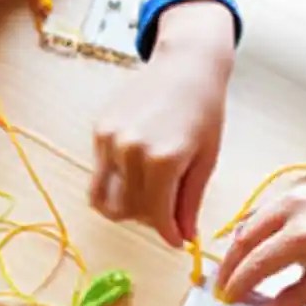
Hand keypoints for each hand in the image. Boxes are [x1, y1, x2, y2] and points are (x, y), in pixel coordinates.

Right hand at [90, 2, 234, 247]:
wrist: (185, 64)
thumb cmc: (204, 110)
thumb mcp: (206, 159)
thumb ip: (190, 201)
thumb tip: (184, 237)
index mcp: (163, 160)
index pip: (158, 216)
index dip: (169, 235)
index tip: (177, 241)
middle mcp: (131, 151)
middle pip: (130, 212)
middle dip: (150, 220)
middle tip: (168, 211)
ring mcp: (110, 140)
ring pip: (108, 199)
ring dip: (129, 206)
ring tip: (150, 194)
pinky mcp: (99, 131)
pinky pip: (100, 176)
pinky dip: (117, 183)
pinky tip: (138, 169)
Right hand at [216, 185, 305, 305]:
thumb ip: (293, 298)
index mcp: (303, 236)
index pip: (255, 264)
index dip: (238, 285)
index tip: (229, 299)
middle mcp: (295, 209)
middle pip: (245, 239)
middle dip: (231, 265)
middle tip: (224, 287)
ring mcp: (298, 194)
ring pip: (253, 221)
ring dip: (241, 246)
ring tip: (236, 270)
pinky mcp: (304, 189)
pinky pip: (268, 210)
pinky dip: (256, 230)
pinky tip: (256, 247)